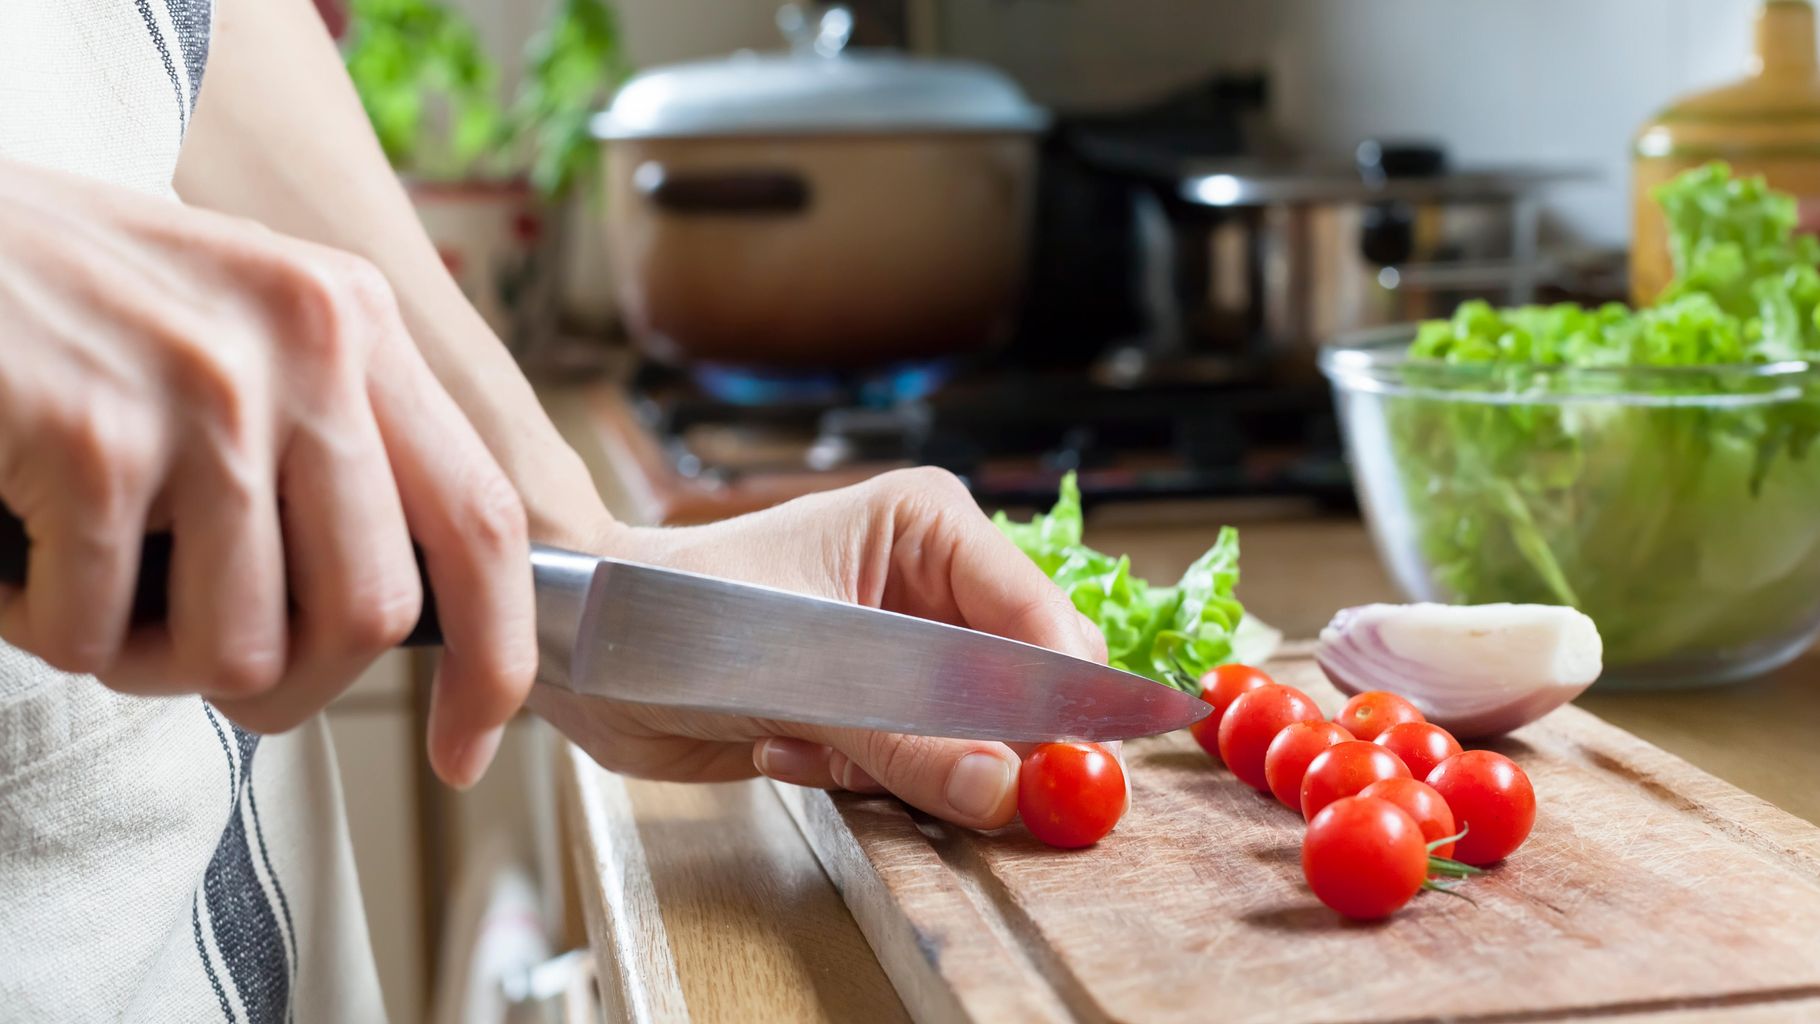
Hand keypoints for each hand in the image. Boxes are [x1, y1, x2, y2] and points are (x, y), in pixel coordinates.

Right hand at [0, 159, 532, 786]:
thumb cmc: (60, 302)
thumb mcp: (237, 327)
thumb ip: (333, 438)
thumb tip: (392, 613)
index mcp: (358, 322)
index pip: (483, 520)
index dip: (494, 657)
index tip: (463, 750)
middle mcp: (310, 345)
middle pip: (370, 615)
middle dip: (287, 682)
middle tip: (194, 654)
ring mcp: (208, 390)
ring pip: (240, 650)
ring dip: (151, 662)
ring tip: (88, 586)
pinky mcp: (96, 438)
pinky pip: (98, 635)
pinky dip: (49, 632)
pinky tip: (18, 556)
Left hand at [528, 468, 1110, 828]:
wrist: (585, 649)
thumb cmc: (675, 614)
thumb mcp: (802, 677)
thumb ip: (910, 739)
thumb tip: (1008, 788)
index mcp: (929, 526)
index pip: (1042, 620)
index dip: (1063, 703)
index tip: (1069, 773)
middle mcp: (932, 581)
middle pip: (1021, 687)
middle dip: (967, 744)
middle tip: (914, 770)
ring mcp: (906, 648)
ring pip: (973, 740)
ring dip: (893, 764)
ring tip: (807, 738)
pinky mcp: (875, 704)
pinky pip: (918, 766)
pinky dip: (857, 776)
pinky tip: (785, 745)